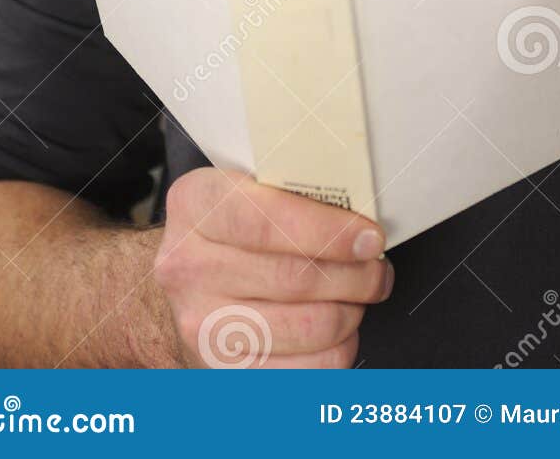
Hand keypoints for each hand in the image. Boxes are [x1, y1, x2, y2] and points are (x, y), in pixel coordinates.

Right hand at [154, 168, 392, 367]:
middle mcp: (189, 267)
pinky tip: (338, 329)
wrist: (182, 283)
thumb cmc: (227, 227)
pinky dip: (338, 350)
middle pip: (296, 279)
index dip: (329, 232)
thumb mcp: (243, 185)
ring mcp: (202, 326)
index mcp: (195, 205)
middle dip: (356, 275)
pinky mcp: (224, 373)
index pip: (266, 221)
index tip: (371, 238)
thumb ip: (291, 188)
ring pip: (309, 327)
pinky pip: (306, 373)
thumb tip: (360, 205)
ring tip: (359, 295)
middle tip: (378, 268)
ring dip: (352, 312)